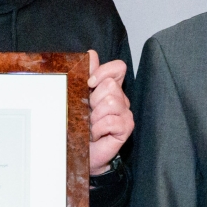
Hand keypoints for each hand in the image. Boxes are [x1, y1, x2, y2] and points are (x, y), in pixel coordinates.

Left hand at [87, 50, 132, 174]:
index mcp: (111, 88)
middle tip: (88, 114)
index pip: (118, 67)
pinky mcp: (126, 127)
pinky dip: (98, 129)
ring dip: (95, 116)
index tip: (89, 84)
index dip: (103, 72)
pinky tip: (95, 135)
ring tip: (90, 126)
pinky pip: (111, 121)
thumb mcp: (79, 98)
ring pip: (111, 102)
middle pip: (111, 86)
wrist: (83, 153)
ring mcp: (125, 113)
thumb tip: (91, 54)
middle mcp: (121, 99)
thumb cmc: (81, 126)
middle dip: (94, 100)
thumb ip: (86, 76)